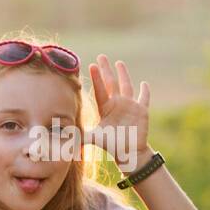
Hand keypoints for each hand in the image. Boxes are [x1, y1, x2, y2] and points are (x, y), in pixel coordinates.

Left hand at [87, 55, 151, 170]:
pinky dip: (145, 91)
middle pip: (111, 83)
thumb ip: (81, 136)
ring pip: (126, 86)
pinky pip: (144, 98)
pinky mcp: (142, 110)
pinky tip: (144, 83)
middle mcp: (116, 104)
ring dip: (123, 74)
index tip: (91, 65)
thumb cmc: (111, 144)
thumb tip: (65, 138)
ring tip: (119, 62)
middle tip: (101, 57)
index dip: (96, 78)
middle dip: (106, 70)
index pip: (99, 90)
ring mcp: (129, 106)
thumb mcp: (95, 139)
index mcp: (105, 108)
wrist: (128, 152)